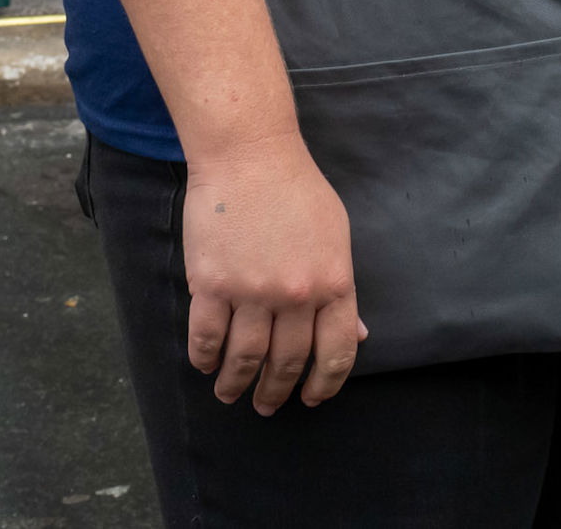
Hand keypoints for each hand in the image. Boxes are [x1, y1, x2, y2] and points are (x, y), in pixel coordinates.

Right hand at [178, 138, 364, 411]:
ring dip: (236, 385)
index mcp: (334, 283)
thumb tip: (355, 334)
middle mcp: (295, 295)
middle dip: (276, 391)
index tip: (313, 397)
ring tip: (230, 394)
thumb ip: (341, 289)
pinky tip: (206, 364)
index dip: (326, 383)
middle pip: (287, 362)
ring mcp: (251, 292)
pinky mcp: (211, 284)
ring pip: (244, 359)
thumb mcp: (335, 236)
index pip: (337, 352)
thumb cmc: (297, 190)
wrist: (248, 155)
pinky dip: (205, 359)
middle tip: (267, 404)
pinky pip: (206, 338)